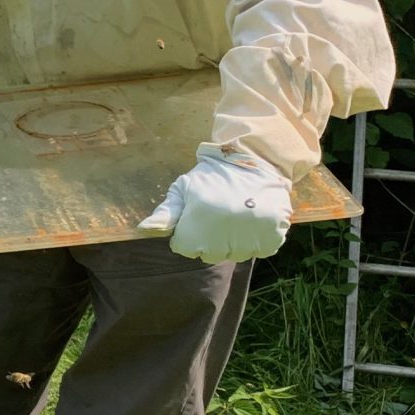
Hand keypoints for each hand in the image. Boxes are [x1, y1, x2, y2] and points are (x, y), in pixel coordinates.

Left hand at [137, 148, 290, 263]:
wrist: (254, 159)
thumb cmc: (212, 176)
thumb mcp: (184, 188)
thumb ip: (166, 213)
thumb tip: (143, 229)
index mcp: (198, 221)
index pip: (184, 249)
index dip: (189, 233)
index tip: (198, 215)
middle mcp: (223, 233)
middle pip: (209, 255)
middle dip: (211, 239)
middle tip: (219, 214)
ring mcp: (249, 237)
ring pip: (235, 254)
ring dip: (235, 241)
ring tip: (238, 215)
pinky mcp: (272, 236)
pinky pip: (260, 250)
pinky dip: (258, 239)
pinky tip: (254, 220)